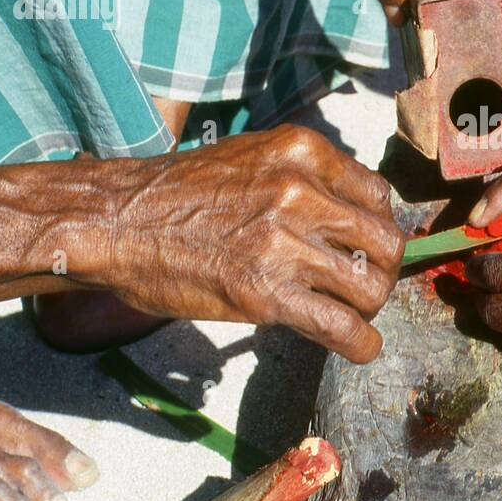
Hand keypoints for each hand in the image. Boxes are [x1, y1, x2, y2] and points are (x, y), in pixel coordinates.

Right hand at [99, 126, 403, 361]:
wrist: (115, 222)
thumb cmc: (176, 193)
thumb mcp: (250, 157)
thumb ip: (303, 178)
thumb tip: (347, 212)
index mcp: (302, 152)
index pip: (379, 195)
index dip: (377, 227)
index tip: (363, 247)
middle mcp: (302, 192)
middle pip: (386, 242)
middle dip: (383, 270)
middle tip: (364, 286)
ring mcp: (286, 244)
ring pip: (372, 287)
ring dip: (370, 308)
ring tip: (353, 315)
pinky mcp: (267, 294)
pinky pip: (341, 327)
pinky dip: (362, 344)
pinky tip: (359, 347)